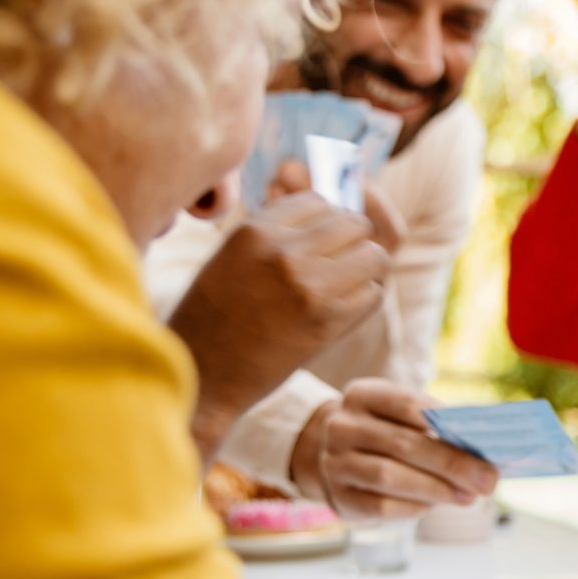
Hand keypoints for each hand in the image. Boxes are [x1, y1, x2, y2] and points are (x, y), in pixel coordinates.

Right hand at [170, 187, 387, 457]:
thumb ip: (277, 232)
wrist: (203, 376)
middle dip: (351, 242)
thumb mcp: (232, 256)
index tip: (316, 244)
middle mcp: (284, 252)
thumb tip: (328, 212)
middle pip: (354, 223)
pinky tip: (340, 311)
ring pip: (373, 255)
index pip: (318, 202)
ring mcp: (309, 286)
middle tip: (337, 266)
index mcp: (255, 230)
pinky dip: (364, 301)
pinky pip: (374, 294)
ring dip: (365, 271)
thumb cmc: (213, 316)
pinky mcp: (328, 322)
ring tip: (343, 287)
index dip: (323, 223)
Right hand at [290, 380, 496, 518]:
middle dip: (451, 464)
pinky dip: (414, 507)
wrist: (336, 455)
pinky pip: (380, 506)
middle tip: (487, 480)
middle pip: (403, 444)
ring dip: (436, 489)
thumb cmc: (386, 432)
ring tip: (468, 497)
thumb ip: (435, 427)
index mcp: (363, 395)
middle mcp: (342, 426)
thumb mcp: (402, 417)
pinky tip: (436, 505)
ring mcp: (335, 462)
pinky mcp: (340, 496)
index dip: (443, 421)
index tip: (479, 440)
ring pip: (389, 477)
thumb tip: (481, 454)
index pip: (406, 404)